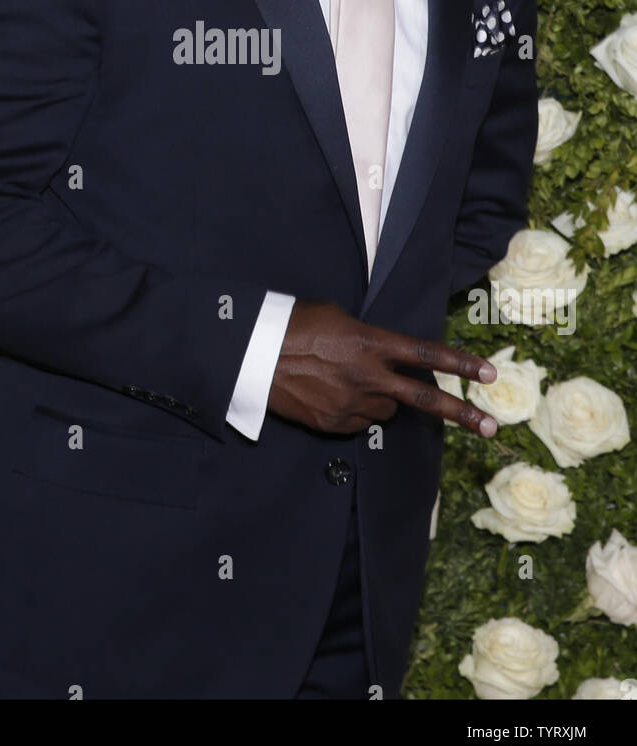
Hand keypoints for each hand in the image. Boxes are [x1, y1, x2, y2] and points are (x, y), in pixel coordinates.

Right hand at [268, 299, 498, 436]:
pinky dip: (355, 411)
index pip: (426, 355)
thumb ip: (368, 338)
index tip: (489, 374)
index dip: (461, 365)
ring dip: (382, 399)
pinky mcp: (334, 424)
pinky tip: (332, 394)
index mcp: (371, 343)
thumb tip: (383, 354)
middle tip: (491, 428)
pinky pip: (359, 422)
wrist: (254, 354)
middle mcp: (368, 376)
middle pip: (424, 400)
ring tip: (350, 381)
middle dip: (461, 414)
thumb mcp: (338, 317)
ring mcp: (352, 404)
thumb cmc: (295, 324)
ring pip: (387, 410)